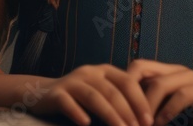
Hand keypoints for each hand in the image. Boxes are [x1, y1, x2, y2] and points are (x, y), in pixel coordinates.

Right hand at [28, 63, 153, 125]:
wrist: (42, 93)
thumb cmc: (79, 97)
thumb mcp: (101, 93)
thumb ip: (118, 100)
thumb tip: (144, 119)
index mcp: (104, 71)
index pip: (127, 82)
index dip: (140, 101)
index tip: (150, 120)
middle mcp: (89, 72)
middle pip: (112, 91)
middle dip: (128, 111)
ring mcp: (72, 82)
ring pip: (94, 97)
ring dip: (110, 115)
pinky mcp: (56, 94)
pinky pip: (68, 103)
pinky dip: (77, 112)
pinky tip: (86, 124)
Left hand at [126, 60, 192, 125]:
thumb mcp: (170, 101)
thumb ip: (153, 103)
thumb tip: (128, 115)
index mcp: (164, 70)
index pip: (136, 67)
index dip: (122, 84)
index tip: (114, 106)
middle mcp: (174, 70)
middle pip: (141, 68)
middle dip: (128, 92)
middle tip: (122, 115)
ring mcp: (188, 78)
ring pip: (159, 84)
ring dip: (146, 105)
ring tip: (141, 124)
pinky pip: (181, 96)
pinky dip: (167, 111)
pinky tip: (160, 123)